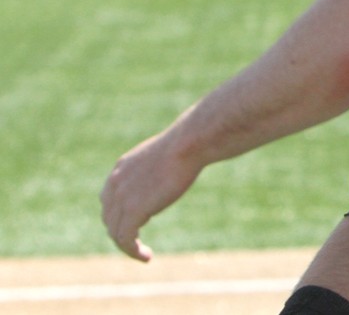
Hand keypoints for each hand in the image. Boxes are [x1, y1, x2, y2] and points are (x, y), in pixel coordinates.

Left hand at [100, 126, 203, 260]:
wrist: (187, 144)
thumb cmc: (186, 144)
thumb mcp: (163, 154)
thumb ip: (157, 167)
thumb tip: (171, 167)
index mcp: (120, 169)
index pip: (109, 200)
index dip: (119, 215)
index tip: (136, 225)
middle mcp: (115, 184)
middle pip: (109, 218)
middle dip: (121, 232)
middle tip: (137, 243)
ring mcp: (122, 198)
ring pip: (115, 232)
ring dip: (128, 247)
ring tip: (144, 254)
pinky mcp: (134, 211)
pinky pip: (125, 239)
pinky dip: (133, 251)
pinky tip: (147, 256)